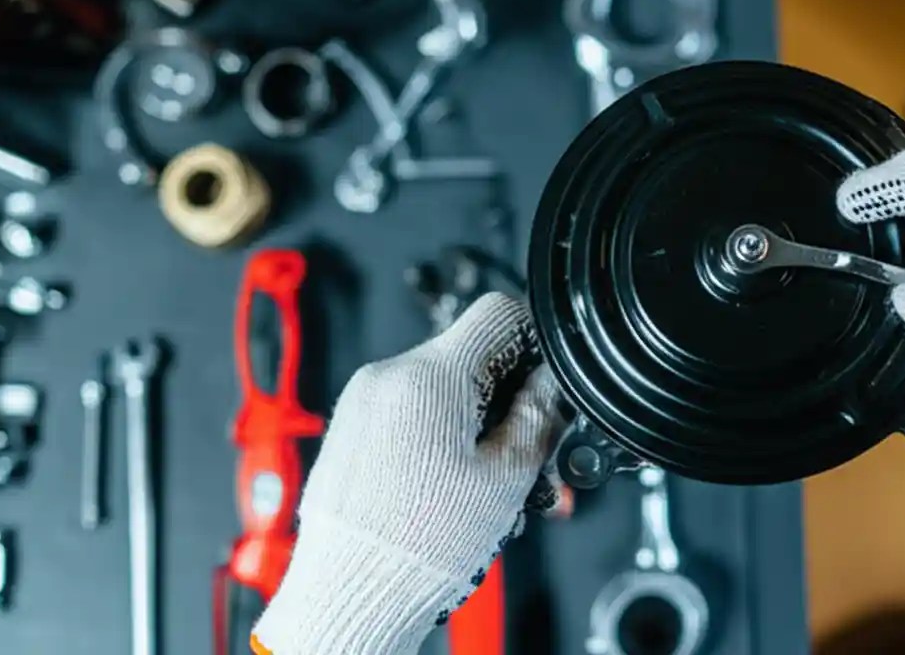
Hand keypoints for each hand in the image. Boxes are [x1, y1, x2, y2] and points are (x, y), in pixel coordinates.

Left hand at [253, 293, 562, 654]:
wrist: (352, 591)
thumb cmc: (418, 546)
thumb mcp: (506, 478)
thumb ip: (538, 416)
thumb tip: (553, 382)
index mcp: (427, 376)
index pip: (498, 313)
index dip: (534, 340)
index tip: (548, 378)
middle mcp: (387, 377)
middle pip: (470, 357)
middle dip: (507, 400)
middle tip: (530, 450)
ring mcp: (363, 403)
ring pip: (441, 390)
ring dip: (475, 425)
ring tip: (490, 483)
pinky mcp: (352, 430)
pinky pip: (409, 414)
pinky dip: (440, 439)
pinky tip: (455, 486)